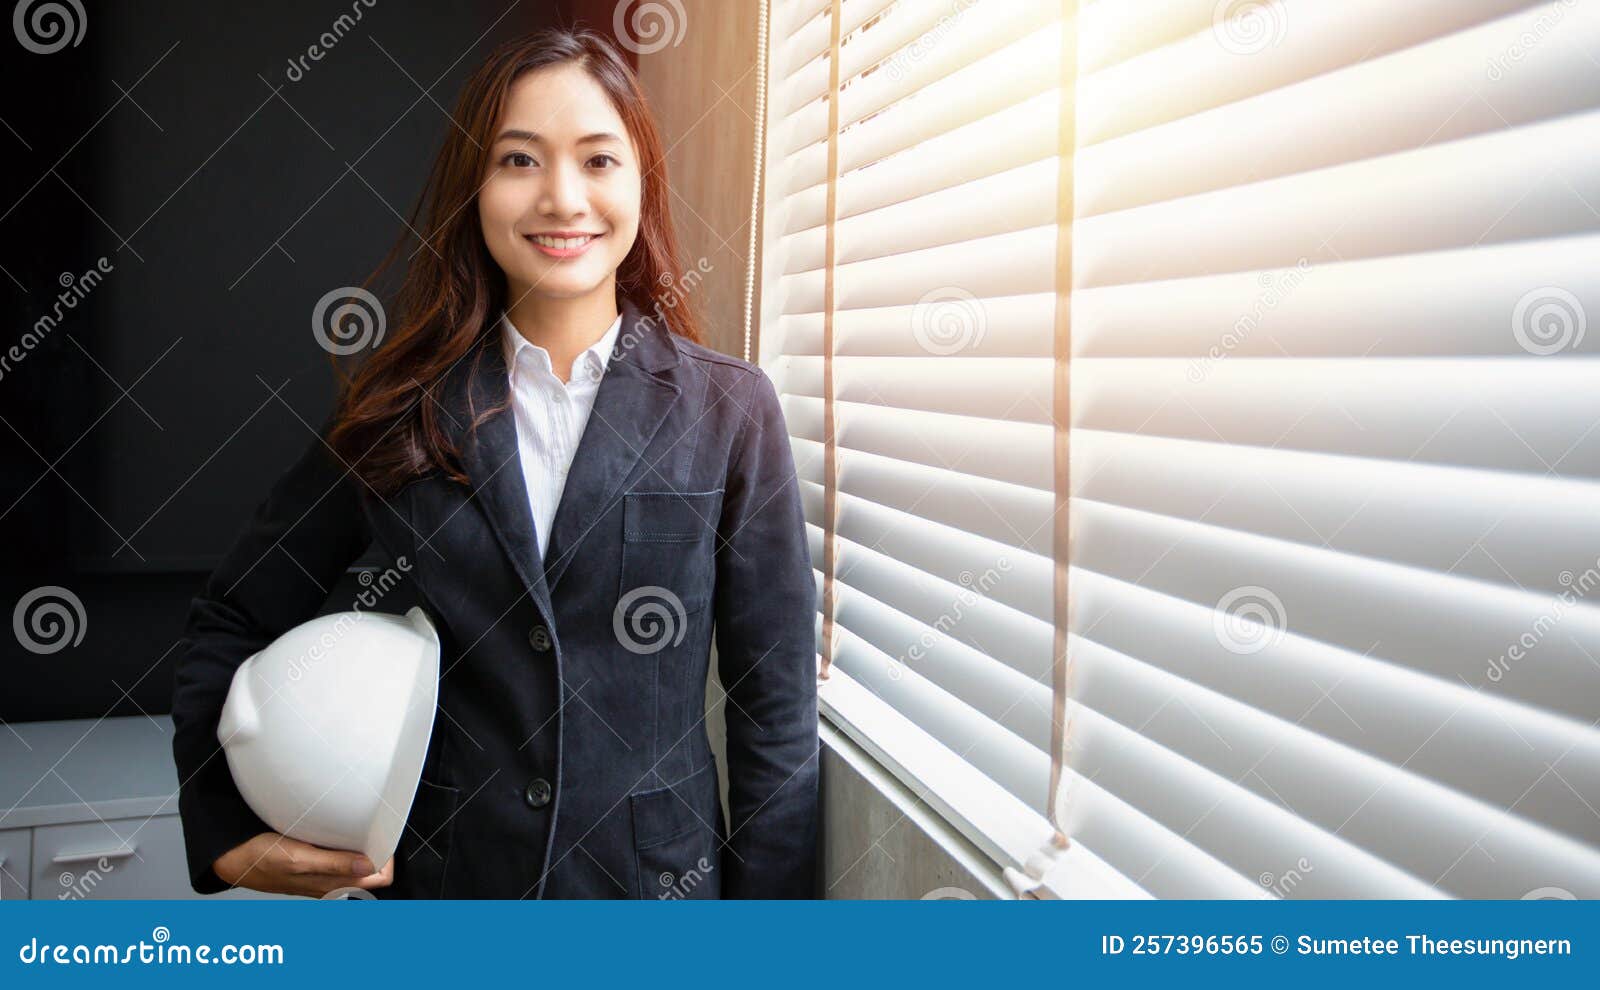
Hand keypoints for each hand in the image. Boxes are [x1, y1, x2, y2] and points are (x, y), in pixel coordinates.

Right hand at [212, 832, 393, 897]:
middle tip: (374, 822)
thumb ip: (334, 864)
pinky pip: (341, 856)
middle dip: (379, 848)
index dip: (388, 856)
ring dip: (363, 844)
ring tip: (360, 823)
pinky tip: (338, 829)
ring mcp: (324, 874)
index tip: (384, 833)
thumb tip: (369, 865)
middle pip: (373, 869)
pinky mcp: (314, 864)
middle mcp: (332, 882)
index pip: (380, 877)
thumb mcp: (298, 859)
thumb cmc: (260, 860)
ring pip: (358, 862)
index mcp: (332, 884)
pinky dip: (346, 843)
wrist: (232, 859)